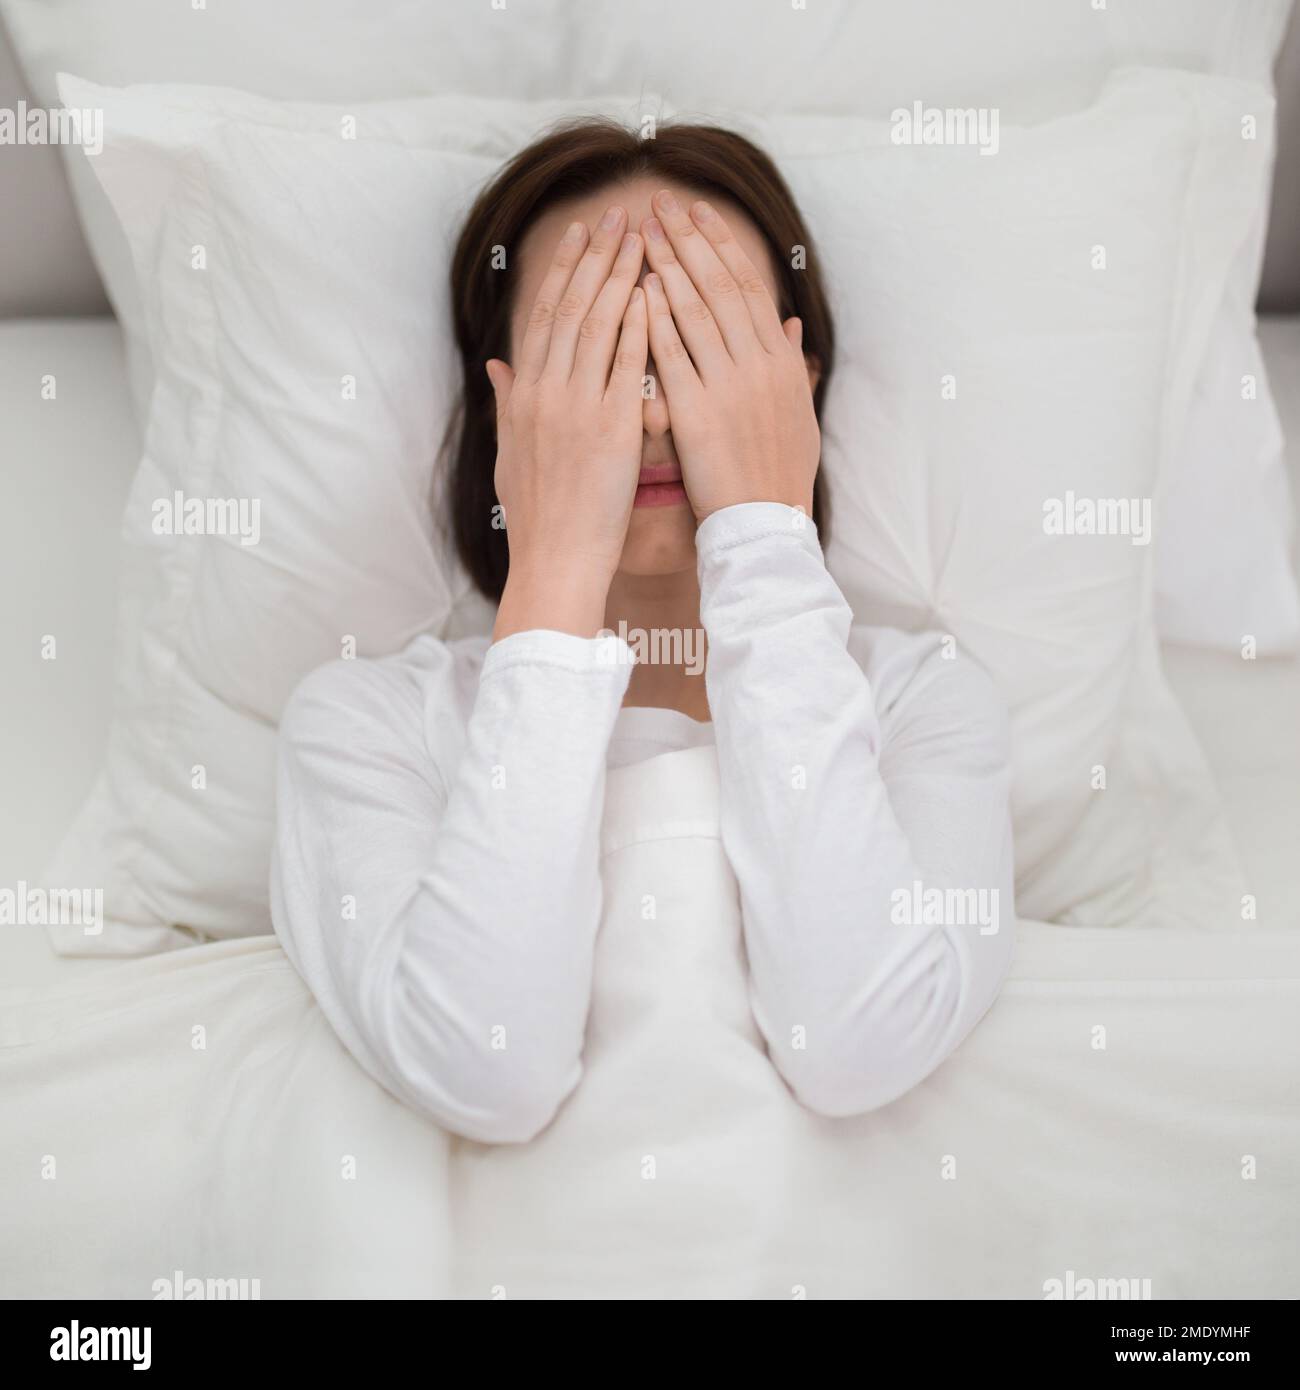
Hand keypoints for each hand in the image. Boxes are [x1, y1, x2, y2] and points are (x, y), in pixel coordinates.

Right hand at [489, 208, 647, 640]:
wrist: (553, 563)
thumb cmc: (536, 519)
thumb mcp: (509, 456)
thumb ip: (508, 405)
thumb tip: (497, 368)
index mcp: (524, 397)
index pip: (544, 319)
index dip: (564, 273)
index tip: (581, 237)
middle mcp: (545, 393)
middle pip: (570, 309)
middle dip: (594, 258)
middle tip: (616, 216)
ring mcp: (576, 408)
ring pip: (597, 326)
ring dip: (619, 276)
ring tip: (639, 237)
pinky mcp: (609, 429)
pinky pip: (626, 365)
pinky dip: (638, 324)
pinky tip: (653, 291)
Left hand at [639, 189, 819, 521]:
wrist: (767, 524)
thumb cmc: (780, 474)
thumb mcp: (798, 415)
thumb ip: (793, 366)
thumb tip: (791, 328)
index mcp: (781, 361)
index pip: (749, 287)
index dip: (722, 245)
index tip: (699, 212)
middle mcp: (759, 365)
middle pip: (721, 286)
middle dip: (690, 240)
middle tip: (662, 203)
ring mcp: (729, 387)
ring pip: (697, 313)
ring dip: (668, 267)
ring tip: (643, 232)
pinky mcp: (699, 414)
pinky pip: (673, 358)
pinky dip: (655, 321)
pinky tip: (637, 291)